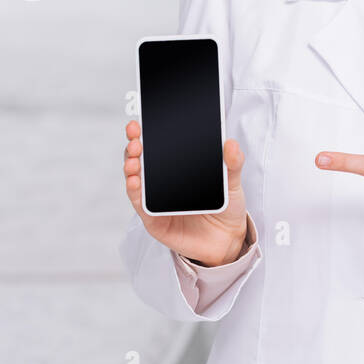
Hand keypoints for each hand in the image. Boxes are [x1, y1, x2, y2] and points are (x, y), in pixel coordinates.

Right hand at [123, 119, 248, 266]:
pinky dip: (135, 193)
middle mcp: (161, 183)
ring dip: (130, 168)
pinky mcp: (154, 221)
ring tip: (133, 159)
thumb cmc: (226, 208)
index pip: (156, 147)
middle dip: (134, 147)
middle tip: (135, 139)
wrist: (228, 240)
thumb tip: (231, 143)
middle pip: (140, 161)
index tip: (140, 123)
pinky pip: (141, 206)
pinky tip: (135, 182)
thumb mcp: (232, 183)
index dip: (145, 134)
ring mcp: (156, 201)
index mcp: (176, 169)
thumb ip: (232, 164)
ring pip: (135, 181)